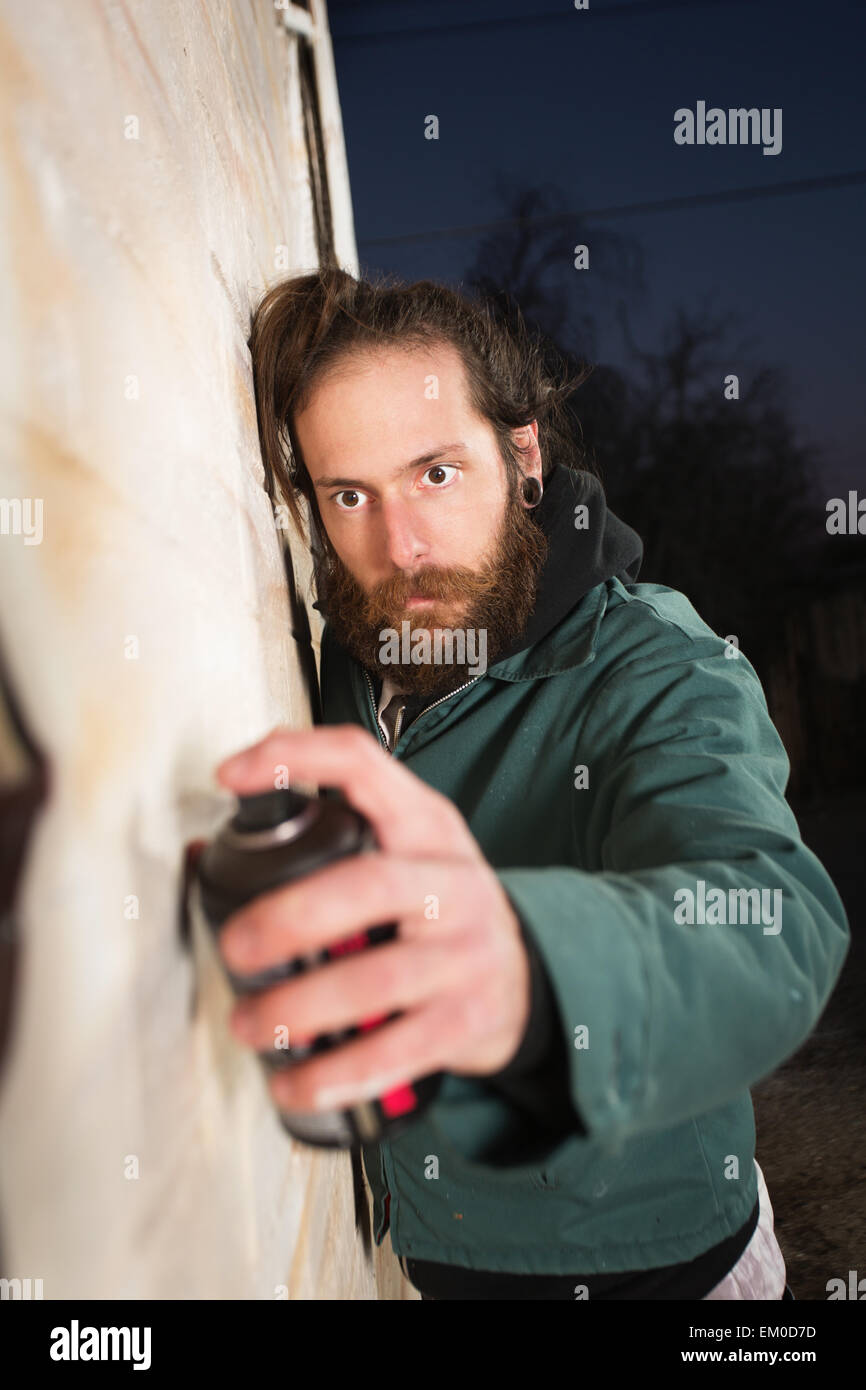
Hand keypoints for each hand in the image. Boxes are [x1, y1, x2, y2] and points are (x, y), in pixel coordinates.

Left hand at [214, 724, 530, 1117]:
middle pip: (369, 884)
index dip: (296, 758)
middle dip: (291, 915)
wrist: (524, 977)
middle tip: (236, 945)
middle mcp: (451, 882)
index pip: (363, 764)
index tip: (231, 775)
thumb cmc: (439, 910)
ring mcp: (465, 952)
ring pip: (377, 980)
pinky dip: (336, 1072)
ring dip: (299, 1007)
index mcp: (427, 826)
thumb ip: (331, 842)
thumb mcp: (408, 854)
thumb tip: (205, 853)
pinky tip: (294, 1080)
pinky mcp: (467, 1020)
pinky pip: (395, 1052)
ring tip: (249, 1023)